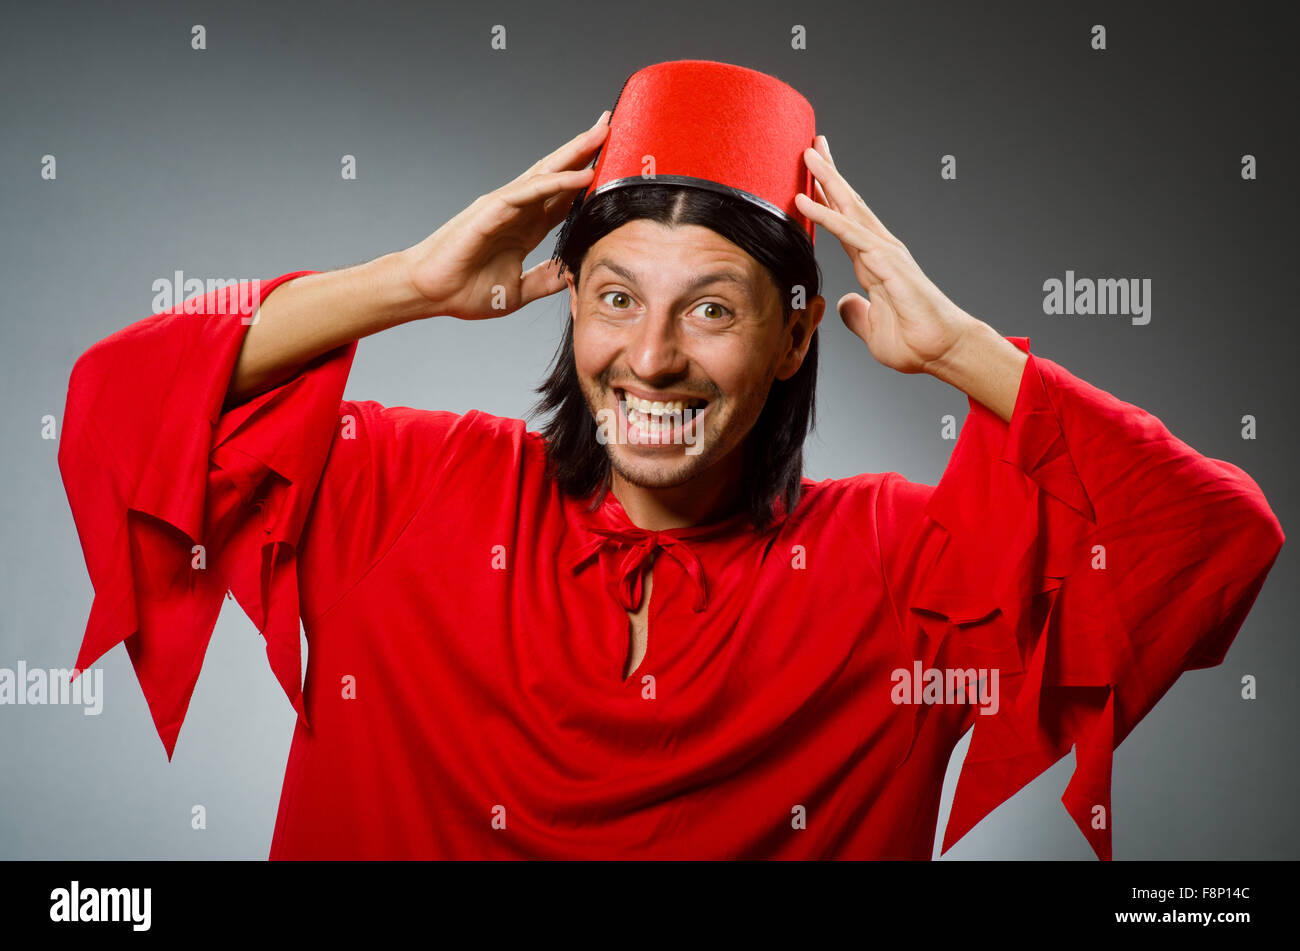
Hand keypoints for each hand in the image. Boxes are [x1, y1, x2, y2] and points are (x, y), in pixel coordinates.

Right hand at [401, 111, 609, 318]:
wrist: (430, 293)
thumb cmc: (464, 290)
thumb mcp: (519, 291)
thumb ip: (546, 280)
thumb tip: (572, 275)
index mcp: (526, 228)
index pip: (564, 199)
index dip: (588, 181)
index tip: (613, 166)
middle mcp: (518, 210)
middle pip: (559, 175)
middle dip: (586, 151)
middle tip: (612, 125)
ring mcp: (506, 206)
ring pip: (548, 173)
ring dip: (576, 153)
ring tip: (603, 133)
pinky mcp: (493, 210)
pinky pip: (531, 191)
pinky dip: (558, 182)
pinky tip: (582, 175)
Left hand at [794, 136, 979, 374]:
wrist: (940, 351)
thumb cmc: (914, 342)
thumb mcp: (872, 328)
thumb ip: (856, 314)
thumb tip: (844, 304)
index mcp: (871, 263)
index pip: (844, 224)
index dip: (828, 200)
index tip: (810, 179)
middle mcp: (878, 251)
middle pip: (848, 205)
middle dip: (829, 175)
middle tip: (811, 146)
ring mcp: (884, 252)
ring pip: (850, 208)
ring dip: (827, 181)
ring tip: (808, 154)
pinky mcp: (886, 262)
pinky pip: (849, 234)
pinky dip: (826, 215)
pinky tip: (805, 202)